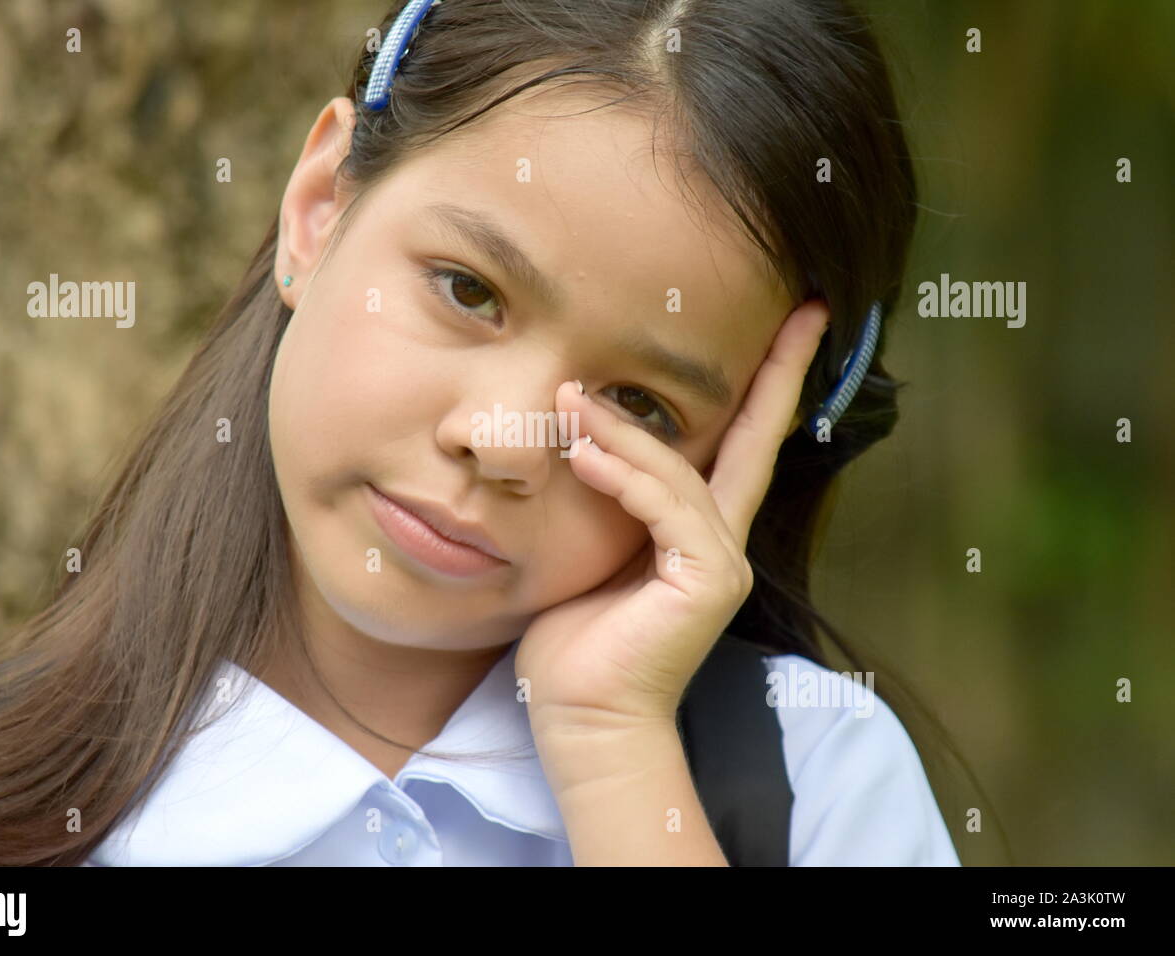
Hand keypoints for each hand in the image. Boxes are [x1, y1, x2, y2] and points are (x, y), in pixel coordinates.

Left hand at [516, 299, 831, 738]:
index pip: (743, 444)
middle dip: (777, 373)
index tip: (798, 325)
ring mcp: (720, 562)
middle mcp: (722, 541)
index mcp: (698, 532)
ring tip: (571, 401)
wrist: (583, 720)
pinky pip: (666, 509)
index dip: (772, 385)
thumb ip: (602, 495)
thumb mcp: (587, 551)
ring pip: (681, 473)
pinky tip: (584, 453)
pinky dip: (625, 477)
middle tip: (800, 311)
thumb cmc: (576, 645)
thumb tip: (579, 432)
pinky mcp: (705, 582)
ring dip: (624, 431)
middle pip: (754, 441)